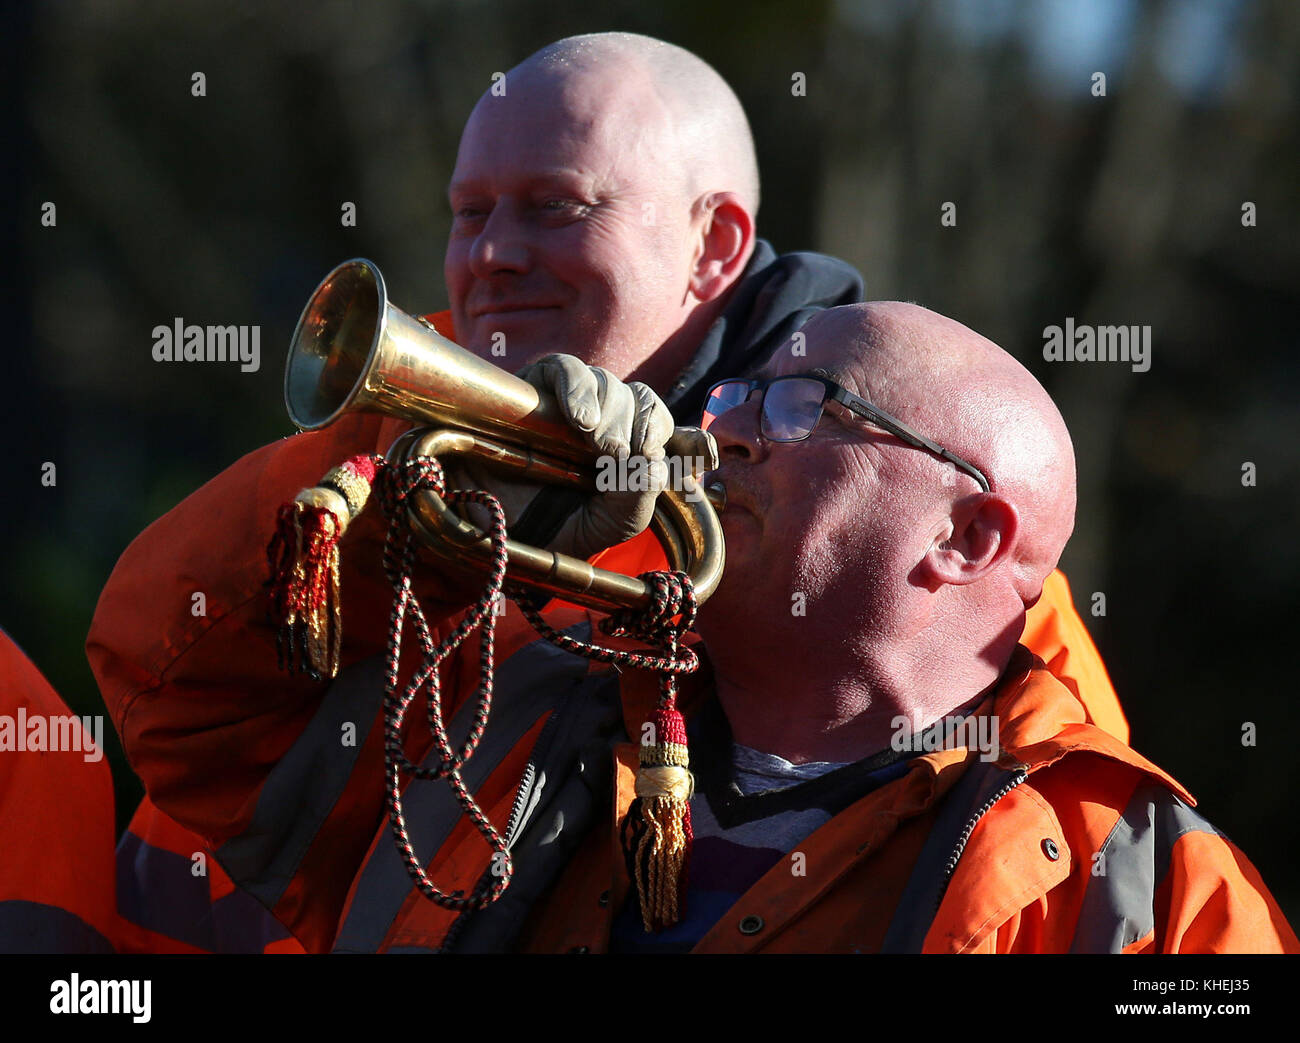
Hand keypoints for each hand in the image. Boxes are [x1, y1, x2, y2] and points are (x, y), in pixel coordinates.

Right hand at [444, 354, 712, 560]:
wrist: (483, 525)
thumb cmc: (544, 528)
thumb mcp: (604, 527)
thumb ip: (637, 500)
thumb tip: (652, 459)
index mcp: (633, 462)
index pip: (677, 439)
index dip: (693, 442)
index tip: (703, 456)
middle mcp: (610, 428)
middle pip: (649, 405)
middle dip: (647, 426)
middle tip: (625, 454)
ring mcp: (576, 405)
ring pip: (615, 385)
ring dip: (615, 413)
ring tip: (598, 445)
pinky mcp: (539, 385)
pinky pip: (568, 367)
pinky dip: (579, 388)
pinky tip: (579, 419)